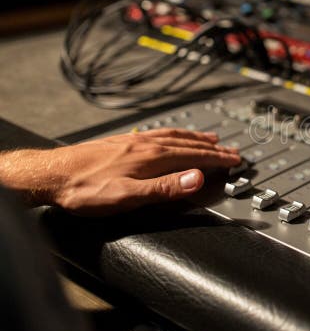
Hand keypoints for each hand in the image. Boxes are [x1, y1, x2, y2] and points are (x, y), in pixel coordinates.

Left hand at [0, 128, 240, 214]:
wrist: (52, 175)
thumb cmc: (86, 190)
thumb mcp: (128, 196)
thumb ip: (165, 188)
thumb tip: (196, 178)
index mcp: (152, 157)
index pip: (194, 157)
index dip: (217, 159)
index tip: (235, 160)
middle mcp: (146, 145)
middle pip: (188, 144)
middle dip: (213, 148)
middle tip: (231, 151)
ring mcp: (134, 141)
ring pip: (173, 136)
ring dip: (196, 138)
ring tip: (210, 139)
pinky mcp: (122, 142)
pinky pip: (158, 134)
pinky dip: (174, 134)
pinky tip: (171, 137)